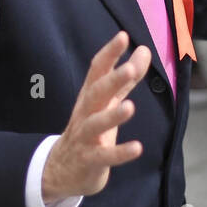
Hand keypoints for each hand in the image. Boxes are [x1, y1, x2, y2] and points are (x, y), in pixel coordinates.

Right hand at [42, 31, 151, 202]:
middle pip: (96, 93)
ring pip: (95, 123)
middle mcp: (85, 112)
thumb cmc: (90, 130)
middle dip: (112, 80)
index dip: (109, 53)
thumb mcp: (107, 102)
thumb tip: (144, 50)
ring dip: (112, 115)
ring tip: (130, 107)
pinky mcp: (89, 160)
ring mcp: (85, 137)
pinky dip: (120, 153)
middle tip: (130, 68)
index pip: (97, 70)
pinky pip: (104, 156)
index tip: (123, 36)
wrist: (61, 169)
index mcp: (90, 96)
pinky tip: (137, 148)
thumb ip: (127, 79)